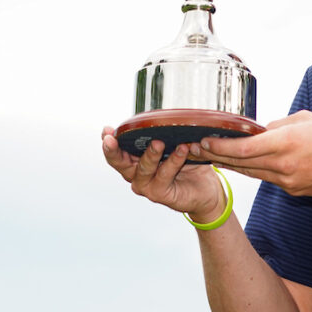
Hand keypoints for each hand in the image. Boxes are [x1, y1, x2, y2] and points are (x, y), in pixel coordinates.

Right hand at [101, 127, 226, 222]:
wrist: (205, 189)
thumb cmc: (187, 166)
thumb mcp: (173, 146)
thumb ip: (162, 135)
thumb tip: (160, 116)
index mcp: (135, 162)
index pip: (118, 152)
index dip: (110, 142)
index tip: (106, 130)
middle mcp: (137, 175)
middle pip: (120, 163)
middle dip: (115, 150)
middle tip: (112, 138)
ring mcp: (147, 187)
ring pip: (143, 169)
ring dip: (150, 154)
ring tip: (158, 142)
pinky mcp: (160, 194)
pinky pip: (165, 175)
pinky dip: (173, 161)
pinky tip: (182, 150)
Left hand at [191, 111, 311, 197]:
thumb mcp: (307, 119)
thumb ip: (278, 125)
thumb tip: (260, 131)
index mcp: (287, 143)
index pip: (243, 148)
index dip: (219, 146)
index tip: (203, 141)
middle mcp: (284, 165)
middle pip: (242, 163)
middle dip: (216, 155)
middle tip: (195, 149)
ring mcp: (288, 181)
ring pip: (252, 173)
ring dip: (231, 165)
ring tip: (211, 156)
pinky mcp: (294, 190)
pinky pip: (268, 178)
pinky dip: (255, 170)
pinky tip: (244, 163)